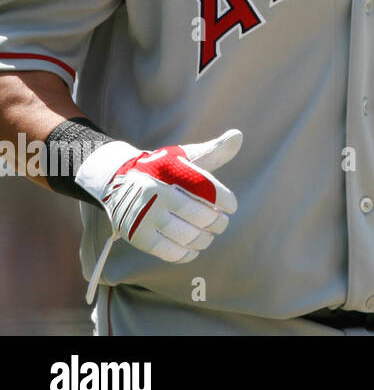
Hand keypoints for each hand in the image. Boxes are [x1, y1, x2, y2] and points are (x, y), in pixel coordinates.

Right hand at [75, 129, 241, 302]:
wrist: (117, 182)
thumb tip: (238, 135)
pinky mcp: (137, 236)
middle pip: (199, 215)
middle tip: (222, 222)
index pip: (206, 188)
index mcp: (170, 172)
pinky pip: (168, 252)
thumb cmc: (161, 170)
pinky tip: (193, 249)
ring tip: (209, 235)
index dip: (225, 199)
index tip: (231, 206)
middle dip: (218, 222)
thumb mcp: (183, 156)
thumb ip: (213, 150)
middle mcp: (156, 193)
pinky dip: (186, 254)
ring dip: (205, 239)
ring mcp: (145, 216)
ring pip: (187, 235)